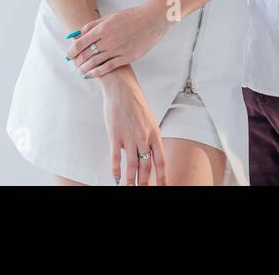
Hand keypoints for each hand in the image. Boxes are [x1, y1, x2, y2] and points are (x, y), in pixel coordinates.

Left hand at [68, 2, 170, 77]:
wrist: (152, 20)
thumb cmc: (131, 16)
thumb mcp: (111, 16)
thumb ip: (94, 25)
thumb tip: (79, 33)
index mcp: (103, 28)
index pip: (81, 43)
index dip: (72, 50)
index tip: (68, 55)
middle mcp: (108, 40)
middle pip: (87, 54)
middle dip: (78, 61)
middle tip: (74, 64)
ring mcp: (118, 50)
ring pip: (96, 62)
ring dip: (85, 68)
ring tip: (80, 72)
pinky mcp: (127, 57)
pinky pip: (108, 67)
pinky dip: (98, 72)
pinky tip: (92, 74)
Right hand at [100, 70, 166, 184]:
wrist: (121, 89)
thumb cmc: (135, 103)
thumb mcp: (149, 119)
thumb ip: (149, 136)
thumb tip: (146, 151)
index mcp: (154, 133)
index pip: (161, 160)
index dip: (162, 176)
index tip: (163, 186)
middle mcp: (143, 137)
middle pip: (146, 166)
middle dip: (144, 182)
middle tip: (143, 190)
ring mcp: (129, 137)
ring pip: (131, 165)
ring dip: (131, 180)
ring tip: (130, 188)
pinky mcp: (115, 135)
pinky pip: (116, 157)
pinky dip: (116, 170)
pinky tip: (116, 178)